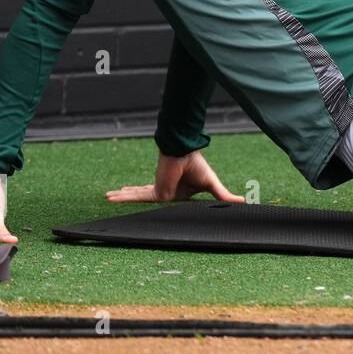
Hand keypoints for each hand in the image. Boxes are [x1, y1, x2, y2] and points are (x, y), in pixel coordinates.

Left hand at [106, 150, 245, 203]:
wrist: (187, 151)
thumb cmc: (198, 164)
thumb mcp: (212, 184)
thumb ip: (223, 196)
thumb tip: (244, 203)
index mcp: (179, 192)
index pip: (166, 200)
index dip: (157, 199)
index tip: (152, 198)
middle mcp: (167, 191)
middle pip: (147, 197)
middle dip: (132, 195)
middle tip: (117, 194)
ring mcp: (160, 191)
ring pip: (139, 197)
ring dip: (123, 196)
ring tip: (107, 195)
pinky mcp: (156, 191)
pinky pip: (138, 197)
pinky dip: (124, 196)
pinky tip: (110, 196)